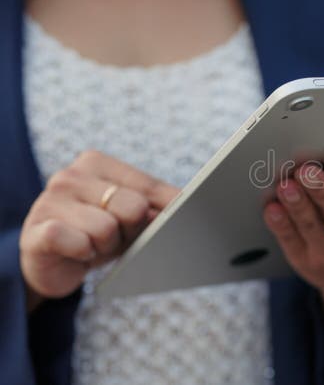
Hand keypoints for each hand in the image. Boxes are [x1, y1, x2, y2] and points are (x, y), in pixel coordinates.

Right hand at [19, 150, 178, 310]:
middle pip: (133, 207)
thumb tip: (186, 207)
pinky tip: (78, 253)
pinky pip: (79, 243)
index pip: (149, 186)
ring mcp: (49, 200)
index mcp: (97, 163)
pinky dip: (85, 254)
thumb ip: (155, 206)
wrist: (48, 262)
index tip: (177, 221)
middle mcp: (71, 175)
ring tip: (93, 245)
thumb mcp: (128, 217)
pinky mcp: (37, 230)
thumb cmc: (94, 233)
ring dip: (106, 246)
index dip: (166, 211)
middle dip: (130, 231)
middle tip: (114, 237)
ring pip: (107, 228)